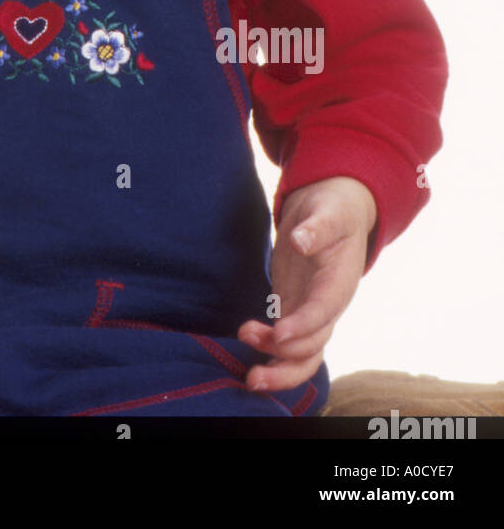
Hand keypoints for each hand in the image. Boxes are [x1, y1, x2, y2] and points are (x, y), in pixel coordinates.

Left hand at [237, 176, 376, 394]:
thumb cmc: (333, 209)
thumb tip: (301, 240)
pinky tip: (248, 354)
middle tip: (253, 373)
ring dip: (278, 369)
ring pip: (302, 355)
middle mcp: (328, 306)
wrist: (335, 212)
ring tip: (249, 377)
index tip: (277, 332)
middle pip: (313, 347)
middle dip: (286, 363)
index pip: (323, 311)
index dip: (303, 325)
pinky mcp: (295, 310)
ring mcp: (312, 311)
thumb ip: (317, 227)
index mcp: (339, 282)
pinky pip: (287, 344)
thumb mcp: (328, 210)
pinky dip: (270, 354)